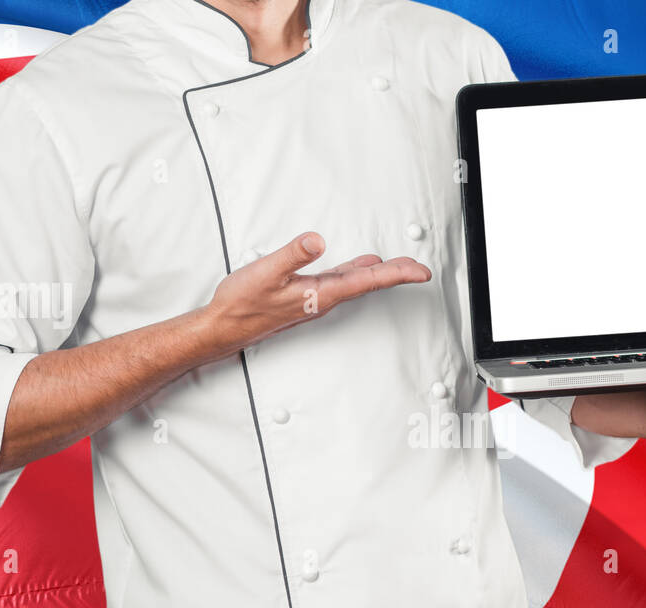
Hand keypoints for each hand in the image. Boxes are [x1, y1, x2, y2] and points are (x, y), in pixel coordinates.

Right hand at [203, 231, 430, 352]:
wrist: (224, 328)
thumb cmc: (242, 304)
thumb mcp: (266, 273)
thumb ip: (292, 255)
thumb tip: (317, 241)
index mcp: (321, 293)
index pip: (368, 281)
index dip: (398, 274)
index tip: (421, 271)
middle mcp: (323, 298)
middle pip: (368, 283)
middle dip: (396, 274)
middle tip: (419, 268)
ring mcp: (314, 298)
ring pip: (355, 283)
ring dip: (378, 274)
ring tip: (398, 265)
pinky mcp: (304, 295)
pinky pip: (339, 282)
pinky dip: (355, 272)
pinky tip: (359, 266)